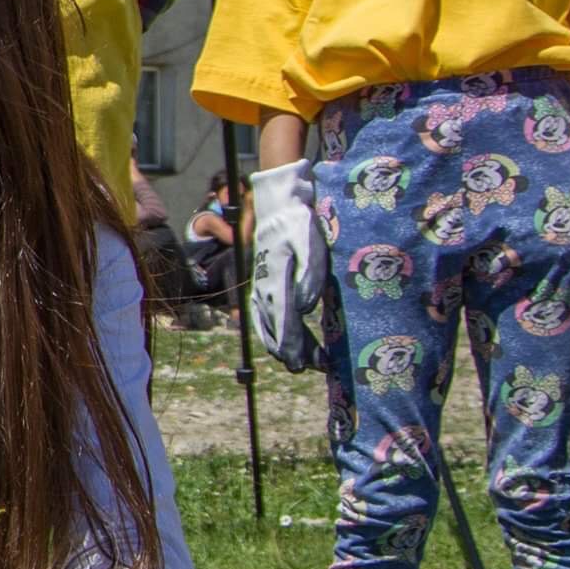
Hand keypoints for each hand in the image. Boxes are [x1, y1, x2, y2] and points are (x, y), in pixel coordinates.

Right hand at [246, 159, 327, 373]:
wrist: (277, 200)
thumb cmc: (298, 220)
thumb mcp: (309, 243)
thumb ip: (309, 275)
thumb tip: (306, 306)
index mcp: (276, 280)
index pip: (286, 323)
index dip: (297, 346)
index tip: (308, 364)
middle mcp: (264, 286)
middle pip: (274, 327)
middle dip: (289, 351)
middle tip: (304, 368)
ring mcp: (259, 282)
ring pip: (265, 321)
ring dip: (278, 343)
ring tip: (291, 360)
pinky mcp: (261, 278)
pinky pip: (260, 311)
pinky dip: (267, 328)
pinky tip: (275, 336)